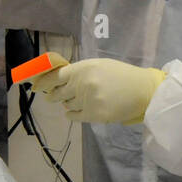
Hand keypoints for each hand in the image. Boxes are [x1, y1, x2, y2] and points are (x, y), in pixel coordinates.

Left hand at [34, 58, 165, 124]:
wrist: (143, 90)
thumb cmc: (122, 75)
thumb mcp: (99, 65)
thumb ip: (79, 71)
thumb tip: (59, 81)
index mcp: (83, 68)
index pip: (54, 76)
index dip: (44, 83)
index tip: (39, 87)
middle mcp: (82, 83)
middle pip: (57, 93)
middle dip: (54, 95)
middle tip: (54, 96)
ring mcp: (87, 100)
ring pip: (67, 104)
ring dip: (68, 103)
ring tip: (77, 101)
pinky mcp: (94, 115)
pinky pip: (73, 116)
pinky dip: (72, 114)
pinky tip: (76, 111)